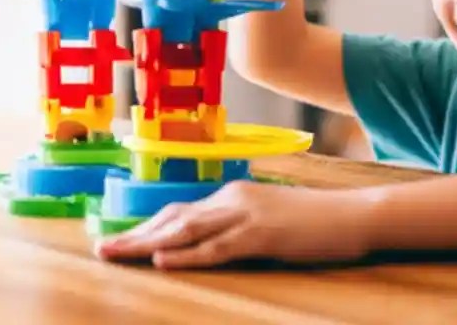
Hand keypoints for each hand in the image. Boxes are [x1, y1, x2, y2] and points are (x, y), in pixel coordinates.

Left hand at [94, 180, 374, 268]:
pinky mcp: (261, 235)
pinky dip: (188, 256)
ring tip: (117, 254)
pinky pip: (217, 248)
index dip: (147, 227)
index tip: (121, 240)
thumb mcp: (270, 219)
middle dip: (136, 235)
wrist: (353, 215)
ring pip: (185, 231)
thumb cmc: (315, 221)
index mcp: (234, 195)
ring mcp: (246, 216)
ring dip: (147, 244)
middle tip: (103, 249)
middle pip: (173, 219)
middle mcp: (233, 199)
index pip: (180, 212)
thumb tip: (211, 240)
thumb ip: (238, 226)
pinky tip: (164, 261)